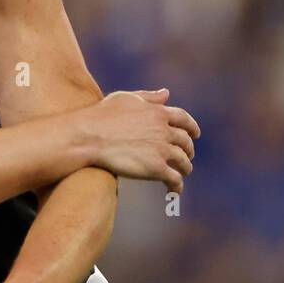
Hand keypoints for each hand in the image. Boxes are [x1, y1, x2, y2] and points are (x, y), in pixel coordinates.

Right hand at [85, 89, 199, 192]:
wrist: (88, 136)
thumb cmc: (101, 116)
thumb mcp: (125, 98)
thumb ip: (148, 96)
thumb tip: (167, 93)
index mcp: (159, 112)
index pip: (184, 120)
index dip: (192, 127)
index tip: (195, 134)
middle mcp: (164, 131)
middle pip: (185, 142)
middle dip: (188, 149)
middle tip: (187, 155)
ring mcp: (162, 150)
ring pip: (183, 161)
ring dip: (185, 167)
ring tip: (182, 172)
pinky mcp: (156, 168)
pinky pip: (174, 179)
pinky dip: (177, 185)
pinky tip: (174, 189)